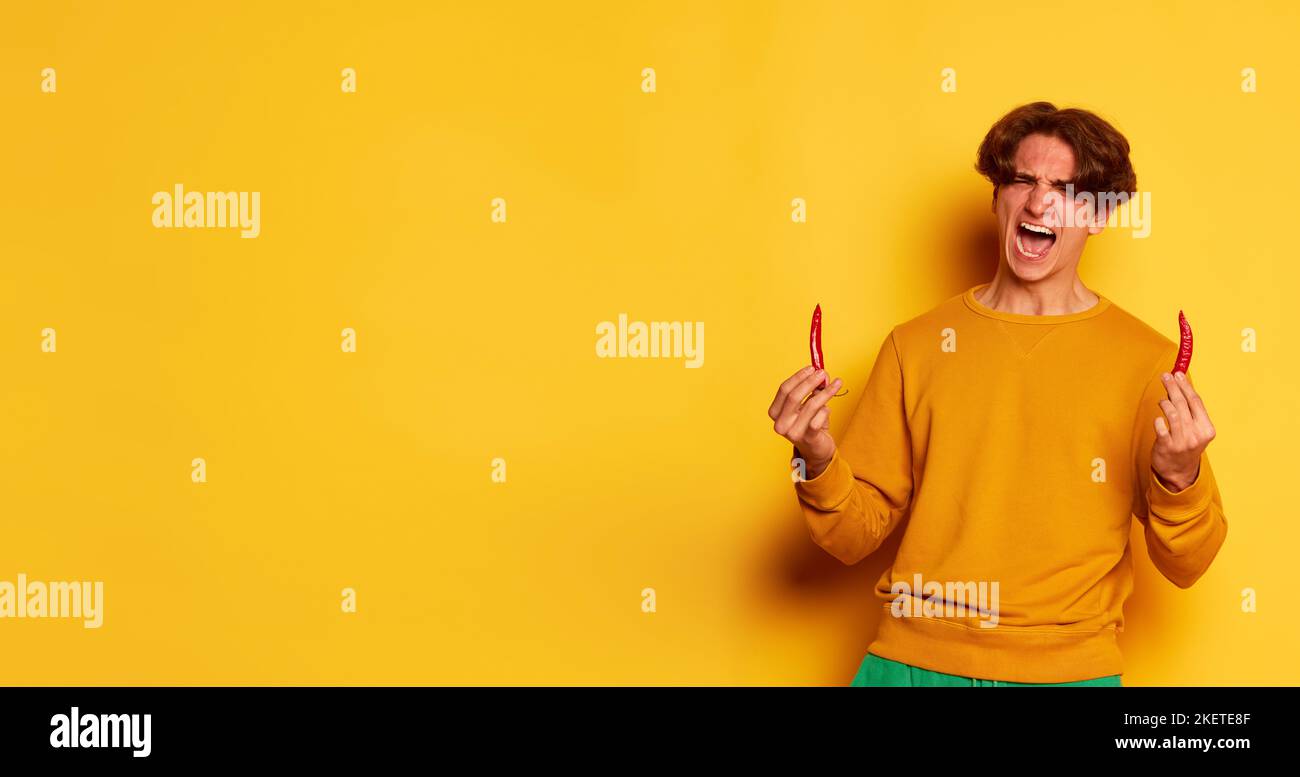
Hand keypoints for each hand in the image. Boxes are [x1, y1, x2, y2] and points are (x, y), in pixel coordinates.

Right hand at [769, 366, 843, 478]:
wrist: (816, 450)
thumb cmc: (809, 424)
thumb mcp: (807, 404)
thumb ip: (812, 389)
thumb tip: (822, 374)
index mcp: (775, 413)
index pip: (784, 389)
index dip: (799, 377)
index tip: (812, 368)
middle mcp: (780, 424)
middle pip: (794, 396)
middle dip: (810, 381)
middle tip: (823, 373)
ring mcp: (792, 433)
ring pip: (810, 405)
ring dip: (825, 391)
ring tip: (836, 383)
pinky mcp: (808, 438)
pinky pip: (819, 418)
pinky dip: (826, 410)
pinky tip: (828, 408)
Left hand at [1151, 371, 1215, 491]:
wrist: (1179, 472)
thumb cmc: (1186, 445)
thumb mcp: (1195, 430)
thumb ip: (1189, 411)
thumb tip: (1179, 386)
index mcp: (1207, 429)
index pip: (1196, 402)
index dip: (1186, 386)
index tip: (1178, 374)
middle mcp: (1196, 435)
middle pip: (1183, 404)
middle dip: (1173, 387)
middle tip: (1165, 376)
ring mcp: (1182, 441)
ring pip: (1172, 413)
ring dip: (1165, 402)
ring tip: (1162, 400)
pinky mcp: (1167, 447)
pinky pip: (1161, 427)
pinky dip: (1158, 420)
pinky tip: (1158, 418)